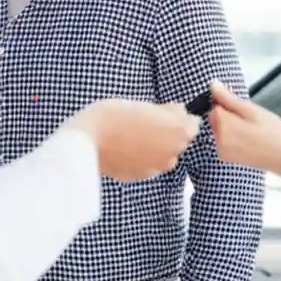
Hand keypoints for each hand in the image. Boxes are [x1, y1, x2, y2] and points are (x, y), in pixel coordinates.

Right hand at [64, 100, 198, 181]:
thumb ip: (167, 112)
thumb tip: (179, 111)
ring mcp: (157, 166)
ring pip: (164, 154)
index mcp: (179, 131)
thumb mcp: (145, 105)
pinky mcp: (142, 175)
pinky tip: (126, 147)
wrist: (87, 140)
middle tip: (145, 121)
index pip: (192, 123)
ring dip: (155, 146)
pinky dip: (143, 156)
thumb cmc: (114, 117)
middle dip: (168, 132)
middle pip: (179, 140)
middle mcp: (173, 152)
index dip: (178, 116)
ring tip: (133, 134)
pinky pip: (149, 164)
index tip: (165, 111)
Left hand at [208, 81, 280, 185]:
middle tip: (250, 120)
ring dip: (230, 126)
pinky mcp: (225, 157)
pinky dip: (230, 136)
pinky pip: (222, 139)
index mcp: (224, 125)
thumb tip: (212, 85)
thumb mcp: (252, 110)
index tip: (244, 110)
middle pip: (215, 118)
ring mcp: (221, 150)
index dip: (229, 104)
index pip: (215, 106)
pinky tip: (247, 139)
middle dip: (229, 115)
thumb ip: (229, 98)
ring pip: (218, 128)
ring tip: (250, 130)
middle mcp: (218, 140)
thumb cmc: (273, 131)